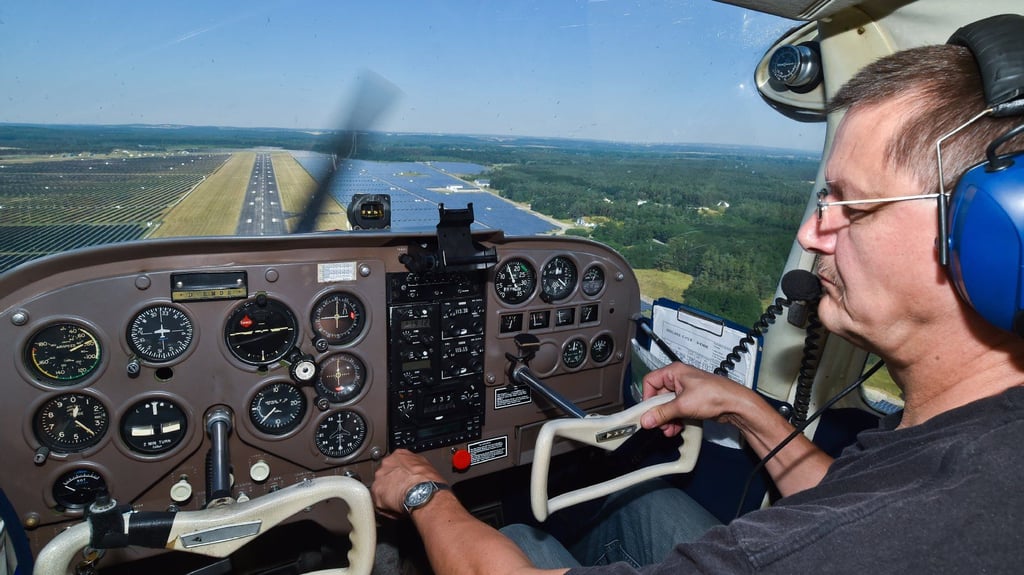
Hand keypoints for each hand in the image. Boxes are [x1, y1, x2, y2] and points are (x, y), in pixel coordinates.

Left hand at [372, 449, 446, 517]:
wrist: (423, 492)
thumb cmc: (428, 481)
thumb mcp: (425, 466)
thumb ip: (414, 466)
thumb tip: (415, 472)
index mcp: (399, 455)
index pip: (396, 463)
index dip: (400, 474)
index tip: (404, 480)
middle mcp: (387, 464)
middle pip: (385, 475)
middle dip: (392, 483)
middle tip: (402, 492)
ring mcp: (380, 477)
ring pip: (381, 488)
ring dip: (388, 495)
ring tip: (400, 502)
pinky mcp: (376, 492)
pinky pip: (379, 503)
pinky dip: (387, 508)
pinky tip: (398, 510)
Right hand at [639, 362, 758, 436]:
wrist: (736, 404)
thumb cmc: (716, 394)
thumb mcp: (683, 405)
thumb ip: (662, 413)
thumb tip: (647, 418)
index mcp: (674, 372)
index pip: (650, 381)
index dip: (647, 397)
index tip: (647, 411)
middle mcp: (679, 379)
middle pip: (659, 396)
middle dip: (659, 412)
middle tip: (659, 423)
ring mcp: (686, 391)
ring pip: (668, 405)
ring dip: (667, 419)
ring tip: (669, 429)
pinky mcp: (692, 401)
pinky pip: (677, 410)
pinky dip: (675, 420)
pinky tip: (677, 428)